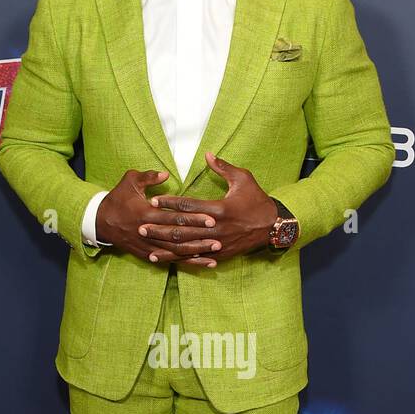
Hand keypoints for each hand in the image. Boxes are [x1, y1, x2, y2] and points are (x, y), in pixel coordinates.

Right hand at [95, 169, 221, 265]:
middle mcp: (148, 233)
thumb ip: (149, 177)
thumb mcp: (130, 181)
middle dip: (199, 240)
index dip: (194, 219)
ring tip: (215, 255)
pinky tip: (201, 264)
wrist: (100, 222)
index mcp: (146, 214)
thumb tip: (165, 174)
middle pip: (178, 238)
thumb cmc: (117, 198)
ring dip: (195, 255)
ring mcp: (147, 246)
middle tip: (219, 240)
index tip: (211, 218)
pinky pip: (169, 261)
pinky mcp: (147, 255)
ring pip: (175, 253)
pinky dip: (186, 263)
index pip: (175, 217)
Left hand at [147, 153, 277, 262]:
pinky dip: (180, 259)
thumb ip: (223, 167)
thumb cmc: (257, 200)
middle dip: (160, 228)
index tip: (153, 200)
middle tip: (141, 226)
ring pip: (186, 246)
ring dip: (165, 246)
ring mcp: (217, 243)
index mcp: (219, 209)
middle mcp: (216, 228)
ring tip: (148, 244)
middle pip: (182, 228)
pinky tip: (166, 260)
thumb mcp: (243, 179)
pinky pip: (196, 257)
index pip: (188, 205)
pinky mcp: (219, 254)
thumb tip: (207, 154)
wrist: (273, 226)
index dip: (169, 203)